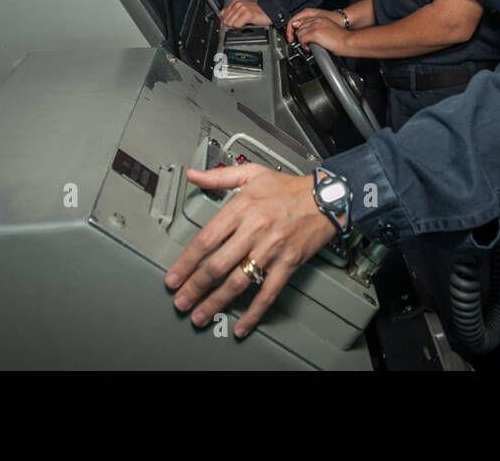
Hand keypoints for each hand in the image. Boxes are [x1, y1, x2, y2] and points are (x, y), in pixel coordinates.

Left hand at [165, 165, 335, 336]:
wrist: (326, 198)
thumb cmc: (290, 188)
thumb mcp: (252, 174)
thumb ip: (218, 176)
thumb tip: (193, 174)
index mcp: (242, 209)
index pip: (205, 240)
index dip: (186, 262)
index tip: (173, 277)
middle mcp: (254, 230)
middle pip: (216, 265)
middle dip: (194, 288)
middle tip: (181, 302)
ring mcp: (271, 250)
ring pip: (237, 282)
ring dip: (216, 302)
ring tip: (200, 316)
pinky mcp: (287, 264)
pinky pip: (268, 293)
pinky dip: (254, 312)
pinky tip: (242, 325)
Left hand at [220, 0, 269, 27]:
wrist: (268, 11)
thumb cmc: (257, 11)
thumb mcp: (242, 8)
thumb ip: (231, 10)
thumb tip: (221, 14)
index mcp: (236, 2)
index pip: (223, 15)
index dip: (227, 20)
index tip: (232, 22)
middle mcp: (238, 4)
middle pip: (227, 20)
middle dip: (232, 23)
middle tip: (241, 22)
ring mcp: (243, 8)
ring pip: (231, 23)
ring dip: (238, 25)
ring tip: (244, 22)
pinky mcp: (247, 14)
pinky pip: (237, 25)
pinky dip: (241, 26)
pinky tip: (247, 22)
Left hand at [286, 8, 345, 46]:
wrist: (347, 41)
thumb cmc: (342, 38)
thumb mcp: (330, 30)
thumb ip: (321, 30)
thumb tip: (315, 37)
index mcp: (321, 18)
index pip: (305, 22)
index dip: (304, 30)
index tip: (305, 37)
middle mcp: (317, 20)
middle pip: (301, 27)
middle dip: (302, 36)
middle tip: (307, 43)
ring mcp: (315, 26)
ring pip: (300, 33)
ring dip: (302, 41)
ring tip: (308, 46)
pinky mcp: (314, 33)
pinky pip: (302, 39)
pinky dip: (303, 45)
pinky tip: (308, 48)